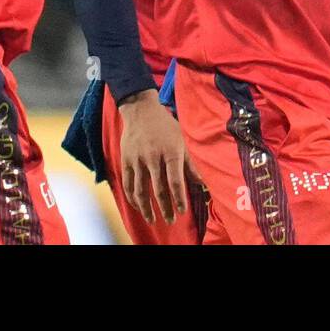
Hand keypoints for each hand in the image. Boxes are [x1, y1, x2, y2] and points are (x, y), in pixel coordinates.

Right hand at [118, 89, 199, 223]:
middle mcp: (153, 157)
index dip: (179, 198)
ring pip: (141, 190)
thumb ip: (191, 163)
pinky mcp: (126, 160)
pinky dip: (132, 198)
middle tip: (171, 220)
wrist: (141, 110)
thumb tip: (203, 183)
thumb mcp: (182, 140)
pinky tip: (138, 207)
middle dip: (165, 208)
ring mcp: (138, 159)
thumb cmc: (166, 126)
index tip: (182, 211)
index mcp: (170, 152)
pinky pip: (128, 184)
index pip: (175, 181)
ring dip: (147, 208)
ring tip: (153, 220)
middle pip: (159, 189)